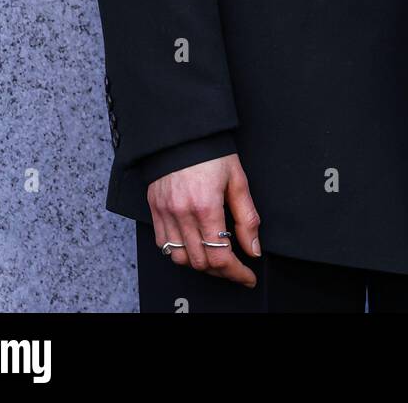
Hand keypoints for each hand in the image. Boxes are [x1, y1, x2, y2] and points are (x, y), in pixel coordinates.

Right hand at [147, 153, 261, 286]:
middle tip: (235, 266)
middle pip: (201, 262)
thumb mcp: (238, 181)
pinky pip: (163, 244)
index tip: (247, 276)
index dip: (237, 273)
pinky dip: (178, 251)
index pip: (220, 257)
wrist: (183, 132)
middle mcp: (182, 213)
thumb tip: (253, 249)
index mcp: (206, 206)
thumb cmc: (212, 152)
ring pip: (180, 258)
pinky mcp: (154, 209)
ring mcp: (165, 212)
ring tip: (214, 256)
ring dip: (199, 263)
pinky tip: (192, 244)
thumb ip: (246, 218)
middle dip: (221, 270)